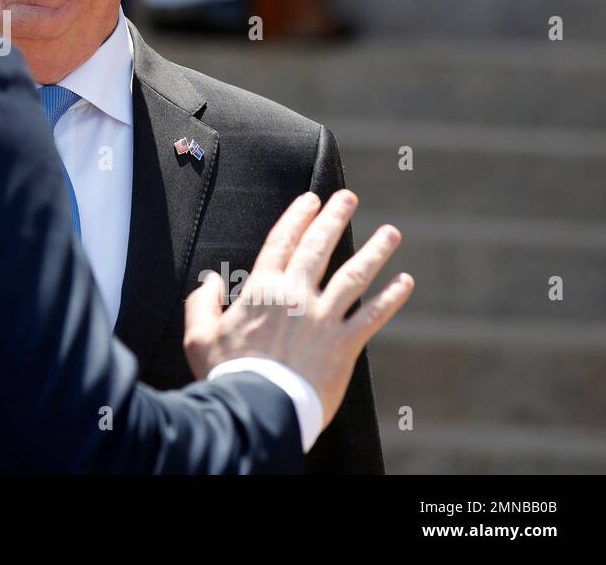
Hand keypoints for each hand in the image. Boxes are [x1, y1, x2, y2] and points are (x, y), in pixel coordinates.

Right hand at [183, 190, 413, 431]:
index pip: (282, 242)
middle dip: (334, 217)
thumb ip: (201, 304)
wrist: (260, 408)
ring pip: (354, 276)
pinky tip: (405, 282)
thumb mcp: (199, 337)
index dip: (297, 217)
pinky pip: (373, 315)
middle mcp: (296, 295)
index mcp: (262, 290)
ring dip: (375, 251)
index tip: (310, 199)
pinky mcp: (345, 344)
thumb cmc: (227, 375)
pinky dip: (391, 297)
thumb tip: (208, 281)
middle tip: (348, 197)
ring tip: (391, 232)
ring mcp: (323, 318)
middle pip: (319, 248)